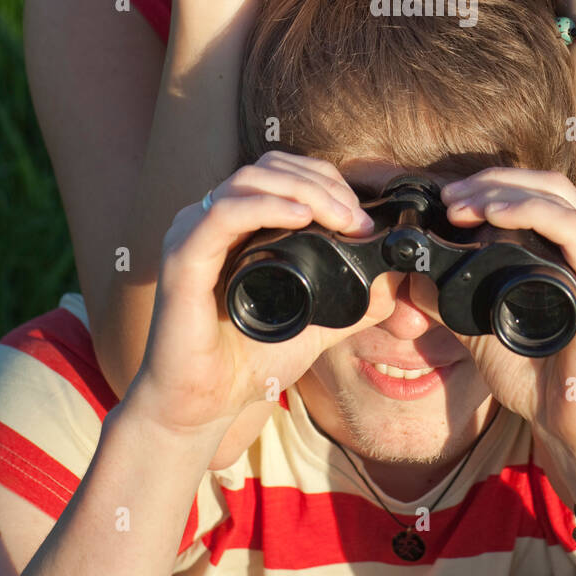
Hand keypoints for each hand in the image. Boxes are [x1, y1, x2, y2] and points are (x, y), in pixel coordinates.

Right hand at [125, 152, 400, 440]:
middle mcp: (210, 220)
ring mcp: (192, 235)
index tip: (362, 220)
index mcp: (236, 225)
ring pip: (249, 180)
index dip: (326, 183)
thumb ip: (353, 304)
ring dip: (303, 190)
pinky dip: (266, 206)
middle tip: (357, 220)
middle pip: (269, 168)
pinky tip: (300, 217)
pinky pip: (223, 215)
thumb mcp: (315, 324)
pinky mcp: (181, 260)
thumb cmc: (246, 362)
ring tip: (340, 218)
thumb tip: (393, 283)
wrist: (204, 407)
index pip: (283, 173)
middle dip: (321, 183)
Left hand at [408, 168, 575, 461]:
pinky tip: (494, 215)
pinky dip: (528, 212)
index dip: (494, 186)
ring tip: (460, 204)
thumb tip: (416, 274)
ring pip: (557, 197)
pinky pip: (570, 228)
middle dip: (493, 182)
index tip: (449, 200)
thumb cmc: (544, 385)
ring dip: (503, 192)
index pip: (542, 194)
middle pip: (549, 185)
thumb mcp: (485, 330)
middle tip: (449, 196)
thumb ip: (456, 299)